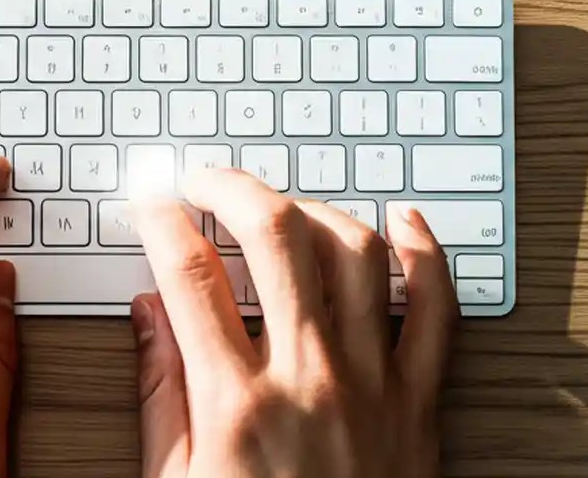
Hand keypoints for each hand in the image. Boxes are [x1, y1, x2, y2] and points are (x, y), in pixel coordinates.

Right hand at [130, 170, 458, 477]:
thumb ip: (161, 391)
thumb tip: (149, 311)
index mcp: (234, 406)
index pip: (188, 274)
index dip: (161, 219)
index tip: (151, 202)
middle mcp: (308, 381)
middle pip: (274, 236)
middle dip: (231, 186)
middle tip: (206, 181)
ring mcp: (373, 384)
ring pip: (354, 252)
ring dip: (314, 210)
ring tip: (283, 208)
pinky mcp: (420, 400)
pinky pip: (438, 308)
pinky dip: (427, 254)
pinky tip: (403, 222)